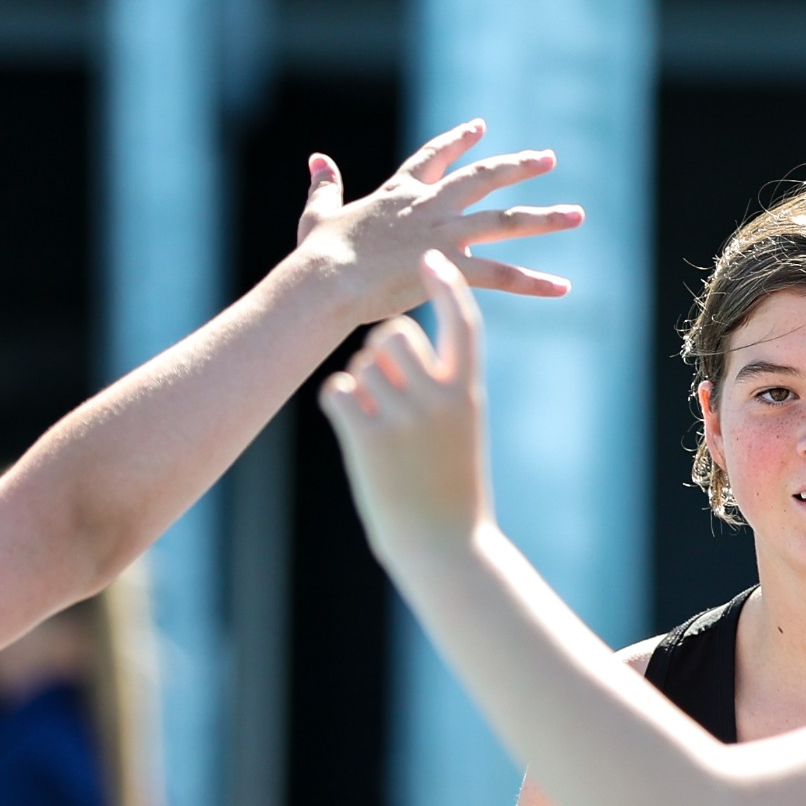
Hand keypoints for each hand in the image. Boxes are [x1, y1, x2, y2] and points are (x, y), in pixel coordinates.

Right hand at [295, 122, 581, 326]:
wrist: (330, 277)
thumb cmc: (320, 254)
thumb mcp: (319, 214)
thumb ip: (325, 186)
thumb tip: (317, 159)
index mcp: (400, 193)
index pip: (434, 157)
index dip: (457, 141)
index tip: (479, 127)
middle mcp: (431, 206)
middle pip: (484, 177)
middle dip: (518, 166)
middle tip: (547, 159)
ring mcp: (446, 234)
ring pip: (506, 221)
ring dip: (545, 217)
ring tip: (577, 215)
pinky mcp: (453, 266)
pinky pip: (502, 275)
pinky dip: (533, 282)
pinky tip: (562, 287)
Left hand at [320, 253, 490, 559]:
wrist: (444, 547)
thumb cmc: (452, 492)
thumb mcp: (463, 433)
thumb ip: (443, 390)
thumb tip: (396, 353)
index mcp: (467, 393)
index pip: (463, 322)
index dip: (447, 286)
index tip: (432, 258)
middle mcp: (438, 397)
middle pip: (394, 334)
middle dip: (382, 351)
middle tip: (386, 385)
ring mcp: (403, 416)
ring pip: (362, 362)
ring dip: (361, 383)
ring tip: (377, 422)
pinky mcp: (368, 437)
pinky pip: (338, 390)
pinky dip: (340, 405)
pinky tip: (354, 430)